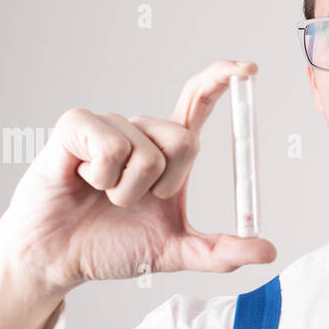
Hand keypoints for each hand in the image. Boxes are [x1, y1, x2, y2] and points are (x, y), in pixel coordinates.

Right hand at [0, 59, 276, 298]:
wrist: (59, 258)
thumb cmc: (111, 245)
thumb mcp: (174, 252)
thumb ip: (220, 252)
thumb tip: (269, 250)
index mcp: (166, 150)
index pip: (198, 102)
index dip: (222, 81)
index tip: (248, 70)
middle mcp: (141, 131)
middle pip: (186, 138)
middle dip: (169, 184)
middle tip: (139, 201)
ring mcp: (108, 125)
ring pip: (146, 152)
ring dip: (128, 192)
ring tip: (103, 196)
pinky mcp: (75, 126)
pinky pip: (110, 147)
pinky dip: (102, 177)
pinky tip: (83, 181)